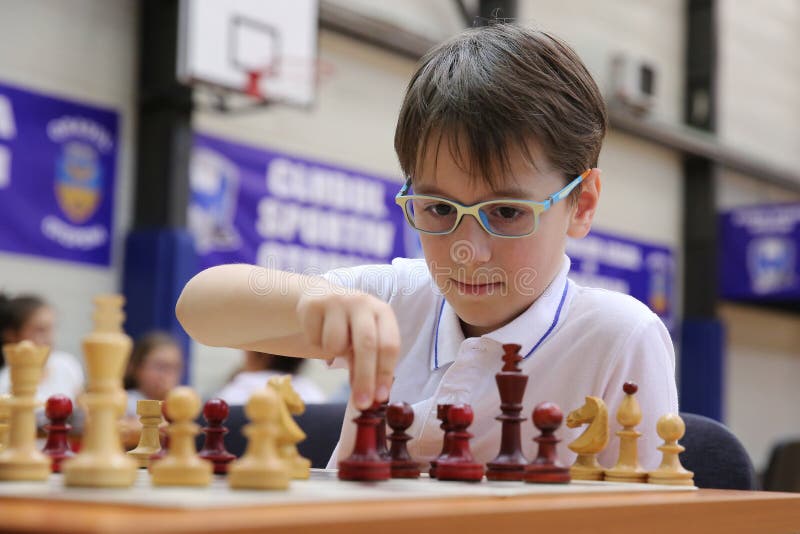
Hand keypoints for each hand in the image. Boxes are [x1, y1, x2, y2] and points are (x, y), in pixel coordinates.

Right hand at [297, 290, 399, 409]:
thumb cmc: (349, 325)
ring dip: (333, 354)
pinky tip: (319, 332)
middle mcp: (363, 303)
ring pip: (335, 344)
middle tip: (361, 403)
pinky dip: (316, 344)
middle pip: (366, 344)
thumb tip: (369, 399)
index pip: (389, 345)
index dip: (385, 373)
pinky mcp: (313, 304)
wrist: (320, 297)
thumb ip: (369, 365)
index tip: (380, 398)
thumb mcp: (364, 340)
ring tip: (333, 343)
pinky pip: (314, 339)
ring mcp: (337, 300)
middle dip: (364, 377)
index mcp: (383, 312)